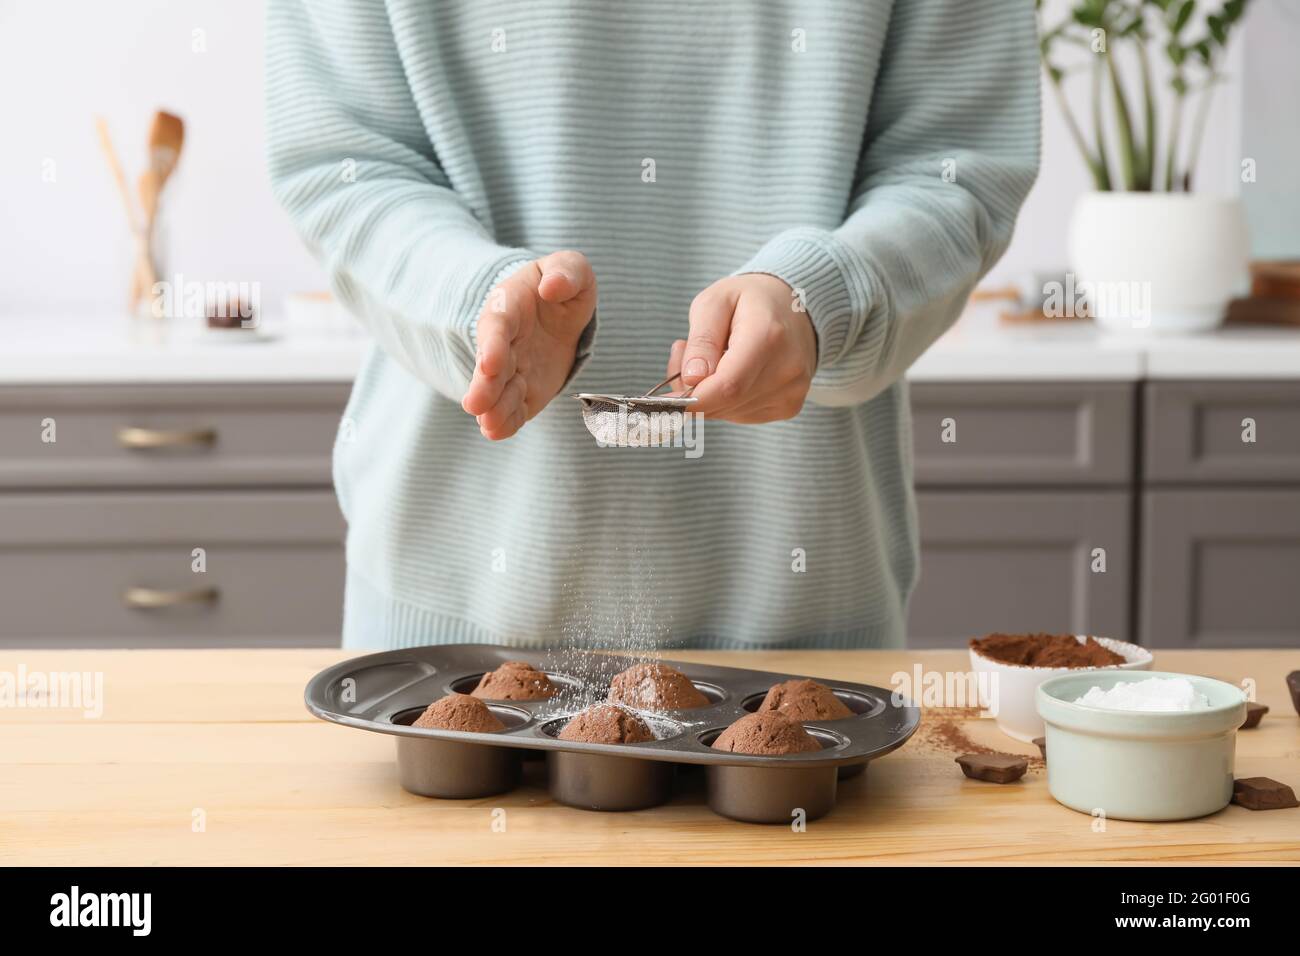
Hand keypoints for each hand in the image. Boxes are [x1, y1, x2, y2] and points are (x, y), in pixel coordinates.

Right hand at [462, 251, 596, 439]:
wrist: (556, 312)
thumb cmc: (559, 286)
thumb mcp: (569, 268)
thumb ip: (565, 272)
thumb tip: (552, 287)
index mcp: (508, 308)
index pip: (497, 327)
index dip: (492, 345)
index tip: (489, 363)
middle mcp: (503, 343)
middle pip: (491, 366)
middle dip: (484, 385)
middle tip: (475, 405)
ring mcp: (511, 371)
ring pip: (499, 392)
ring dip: (493, 409)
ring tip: (488, 424)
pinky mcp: (524, 392)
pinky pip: (513, 410)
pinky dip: (505, 422)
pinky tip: (498, 431)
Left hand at [666, 274, 816, 422]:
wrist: (793, 306)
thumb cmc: (749, 300)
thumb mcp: (714, 302)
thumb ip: (701, 340)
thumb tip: (692, 378)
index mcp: (767, 337)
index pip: (727, 386)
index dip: (690, 400)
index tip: (661, 402)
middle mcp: (786, 369)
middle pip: (725, 402)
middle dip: (693, 392)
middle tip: (683, 359)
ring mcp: (791, 391)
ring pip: (729, 412)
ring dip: (709, 395)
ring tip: (712, 359)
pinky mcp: (789, 405)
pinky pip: (742, 415)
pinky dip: (727, 400)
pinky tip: (732, 373)